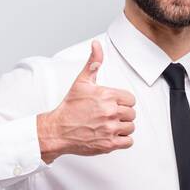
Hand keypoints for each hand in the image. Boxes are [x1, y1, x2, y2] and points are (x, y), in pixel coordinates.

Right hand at [36, 39, 136, 161]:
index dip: (122, 101)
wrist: (58, 130)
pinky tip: (112, 135)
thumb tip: (97, 46)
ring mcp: (110, 129)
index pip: (130, 99)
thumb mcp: (81, 82)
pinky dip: (123, 140)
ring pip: (131, 127)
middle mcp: (110, 112)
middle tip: (109, 115)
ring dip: (123, 127)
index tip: (113, 104)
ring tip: (109, 125)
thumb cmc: (69, 107)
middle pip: (131, 113)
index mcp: (106, 96)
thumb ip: (93, 62)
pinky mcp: (109, 144)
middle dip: (122, 114)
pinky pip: (128, 141)